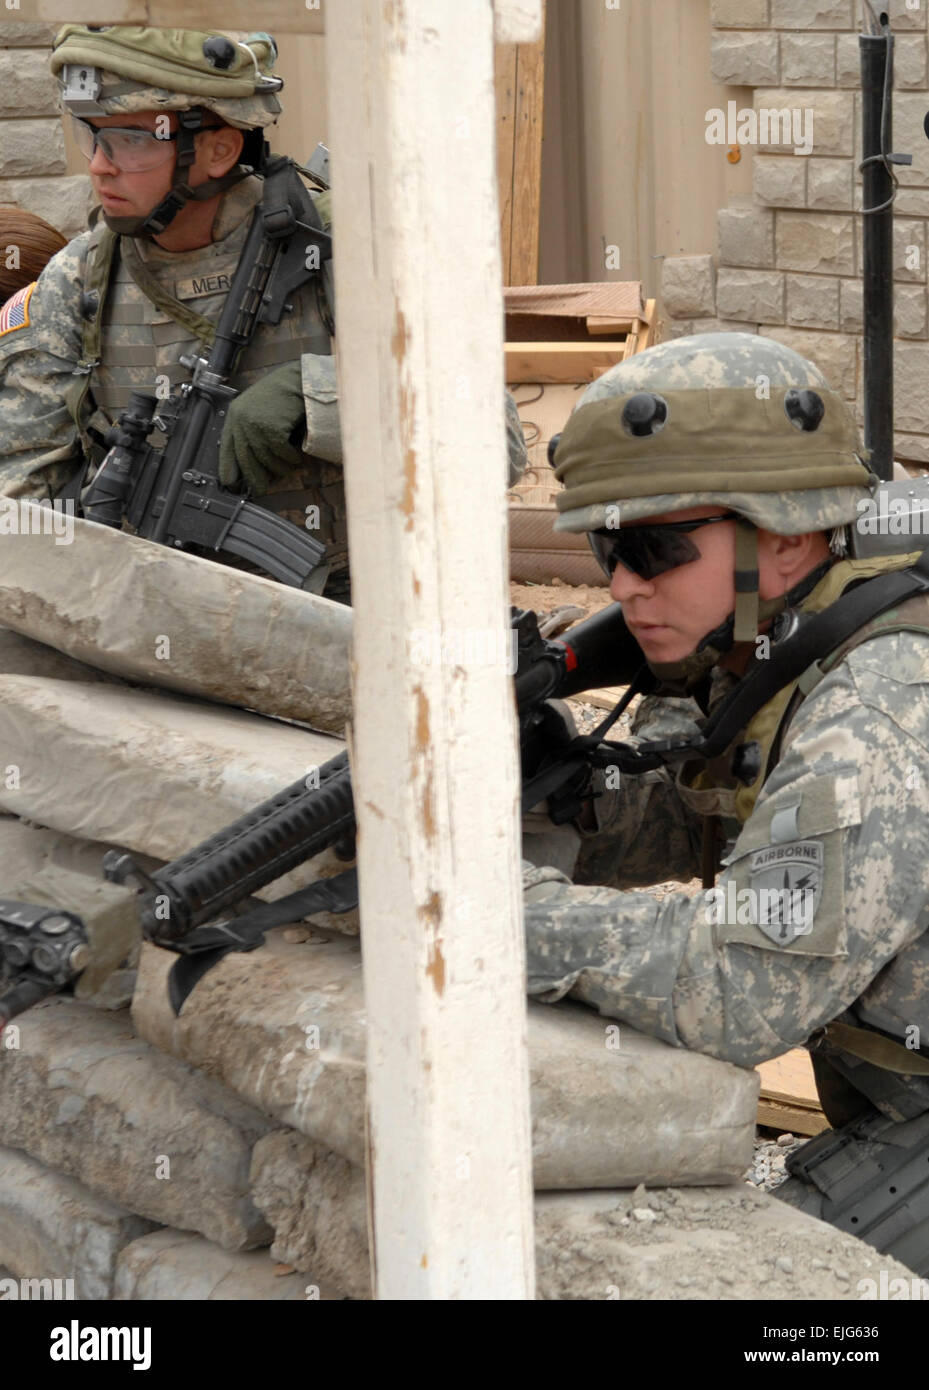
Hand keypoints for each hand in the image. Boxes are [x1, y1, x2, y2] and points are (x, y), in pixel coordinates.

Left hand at [219, 359, 306, 494]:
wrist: (298, 380)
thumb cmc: (283, 395)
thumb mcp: (260, 411)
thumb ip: (253, 431)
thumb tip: (255, 461)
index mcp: (235, 415)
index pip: (226, 446)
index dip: (227, 466)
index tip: (228, 482)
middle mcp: (241, 420)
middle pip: (246, 457)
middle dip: (254, 477)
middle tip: (261, 490)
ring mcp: (255, 423)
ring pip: (265, 457)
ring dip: (280, 467)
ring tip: (289, 468)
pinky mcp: (270, 427)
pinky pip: (280, 452)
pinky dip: (290, 457)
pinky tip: (296, 457)